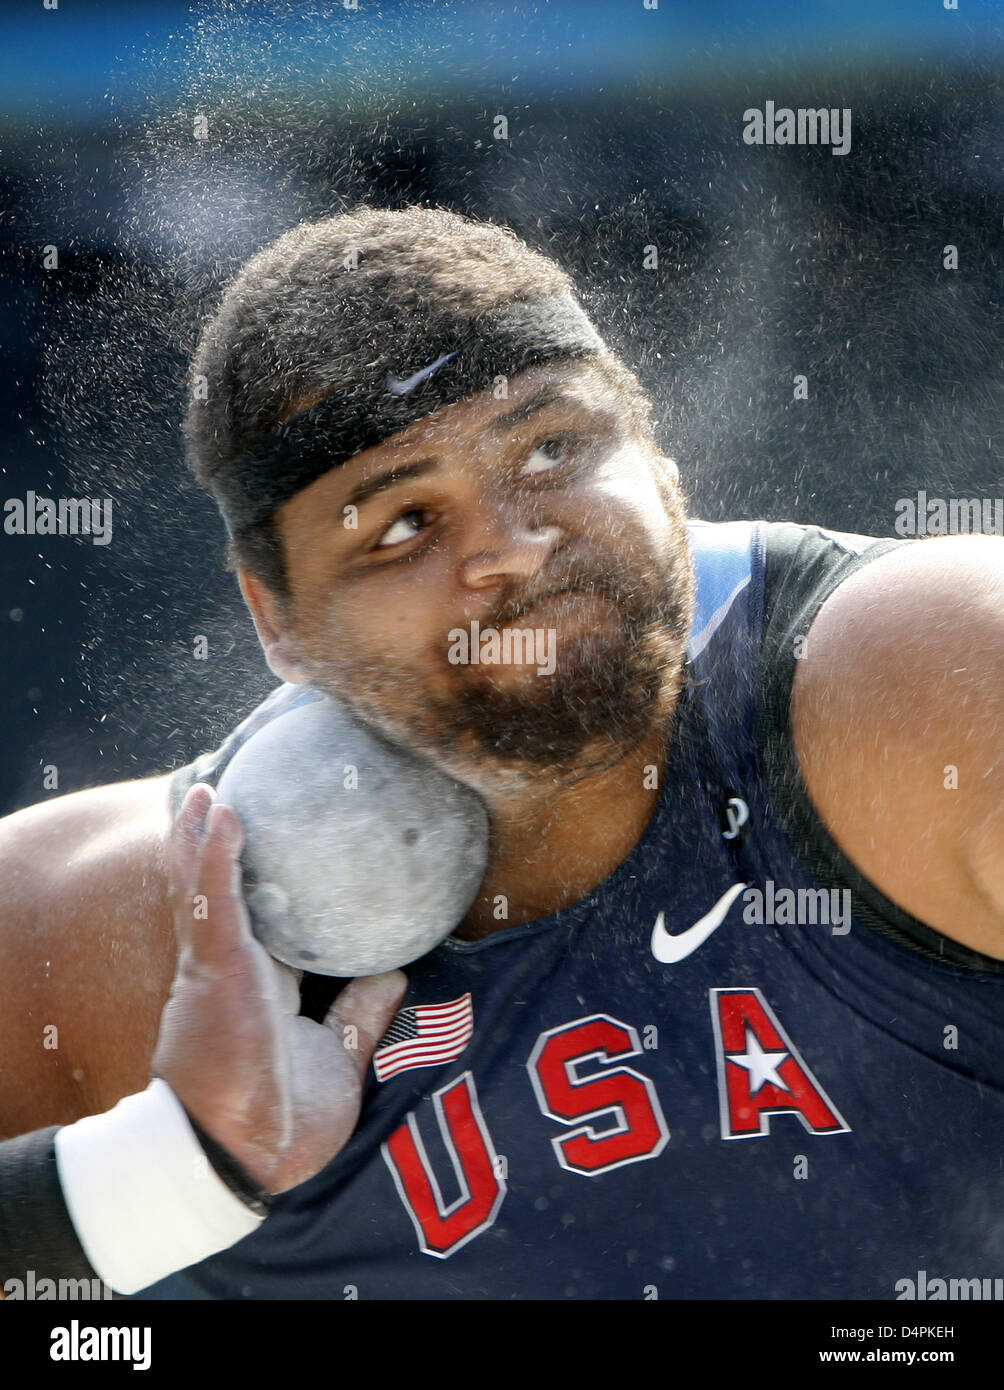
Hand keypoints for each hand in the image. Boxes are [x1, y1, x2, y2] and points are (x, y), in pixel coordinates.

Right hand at [153, 783, 406, 1192]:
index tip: (271, 851)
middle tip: (220, 802)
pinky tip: (220, 809)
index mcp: (259, 989)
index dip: (256, 890)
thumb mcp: (337, 1058)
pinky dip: (214, 850)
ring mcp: (218, 965)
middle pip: (219, 898)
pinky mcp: (215, 966)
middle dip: (213, 855)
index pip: (259, 925)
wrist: (243, 1156)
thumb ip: (360, 1014)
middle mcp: (232, 970)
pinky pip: (212, 897)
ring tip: (208, 790)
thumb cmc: (282, 1119)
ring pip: (203, 887)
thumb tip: (395, 972)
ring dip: (202, 835)